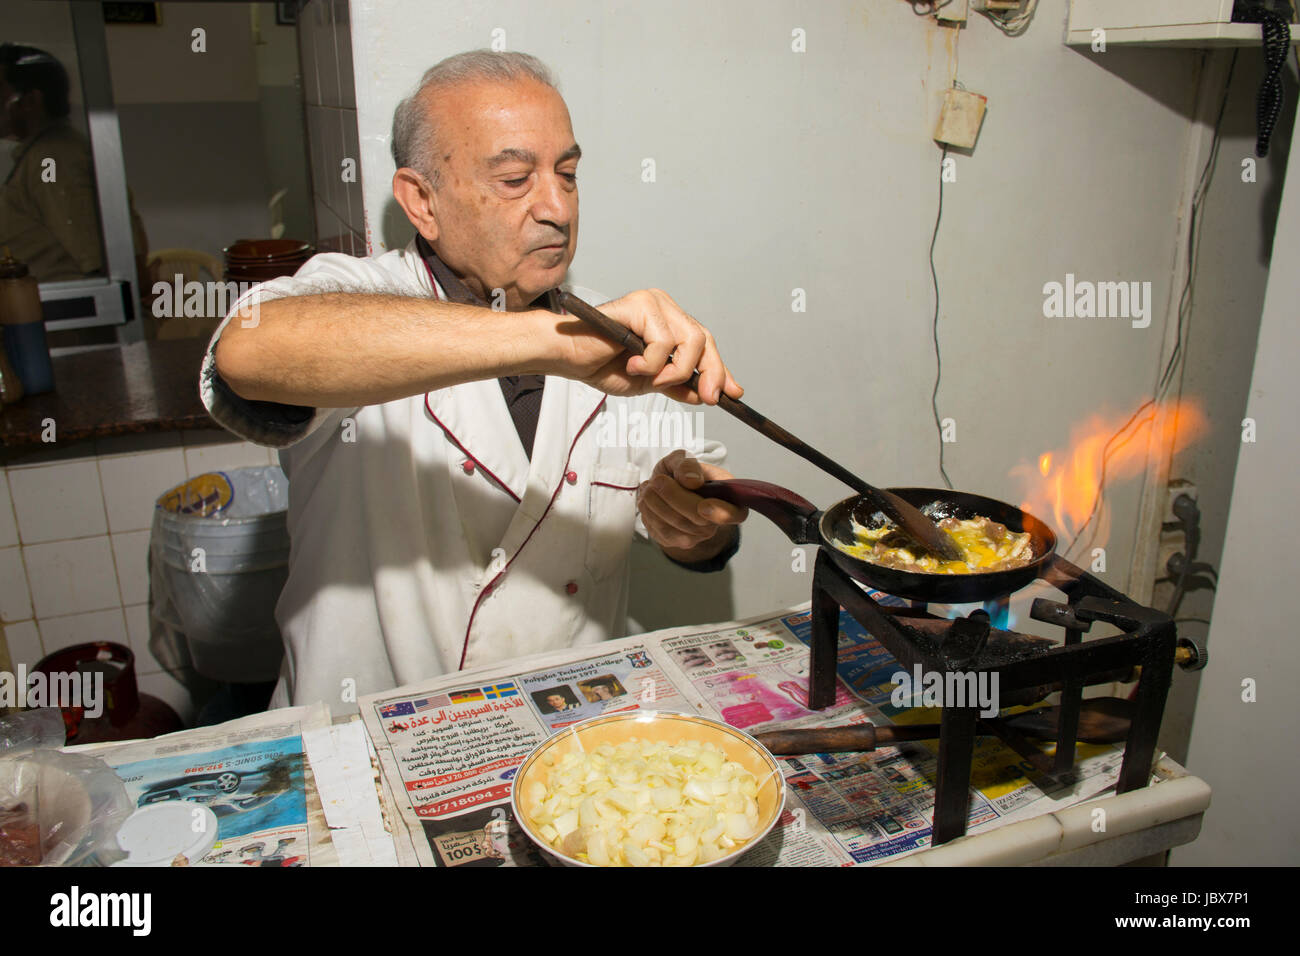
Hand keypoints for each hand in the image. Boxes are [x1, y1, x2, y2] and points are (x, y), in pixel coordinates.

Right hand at [552, 289, 742, 403]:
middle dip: (710, 373)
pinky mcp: (639, 304)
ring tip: (648, 378)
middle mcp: (664, 307)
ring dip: (672, 371)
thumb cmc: (600, 364)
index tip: (732, 394)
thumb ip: (676, 385)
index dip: (721, 369)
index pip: (704, 344)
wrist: (567, 358)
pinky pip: (663, 342)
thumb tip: (706, 395)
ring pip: (689, 342)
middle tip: (707, 398)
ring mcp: (653, 303)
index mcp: (667, 322)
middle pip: (704, 340)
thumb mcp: (648, 382)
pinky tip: (632, 364)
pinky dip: (651, 362)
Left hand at [639, 450, 746, 561]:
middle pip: (698, 519)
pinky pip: (659, 529)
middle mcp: (715, 523)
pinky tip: (648, 498)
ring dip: (656, 501)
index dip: (720, 512)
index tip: (704, 505)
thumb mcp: (684, 460)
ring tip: (651, 485)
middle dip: (674, 496)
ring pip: (675, 524)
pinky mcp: (675, 542)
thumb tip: (692, 480)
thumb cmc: (681, 475)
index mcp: (729, 501)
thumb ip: (688, 465)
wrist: (666, 488)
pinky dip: (648, 510)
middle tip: (659, 480)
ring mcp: (696, 536)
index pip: (735, 514)